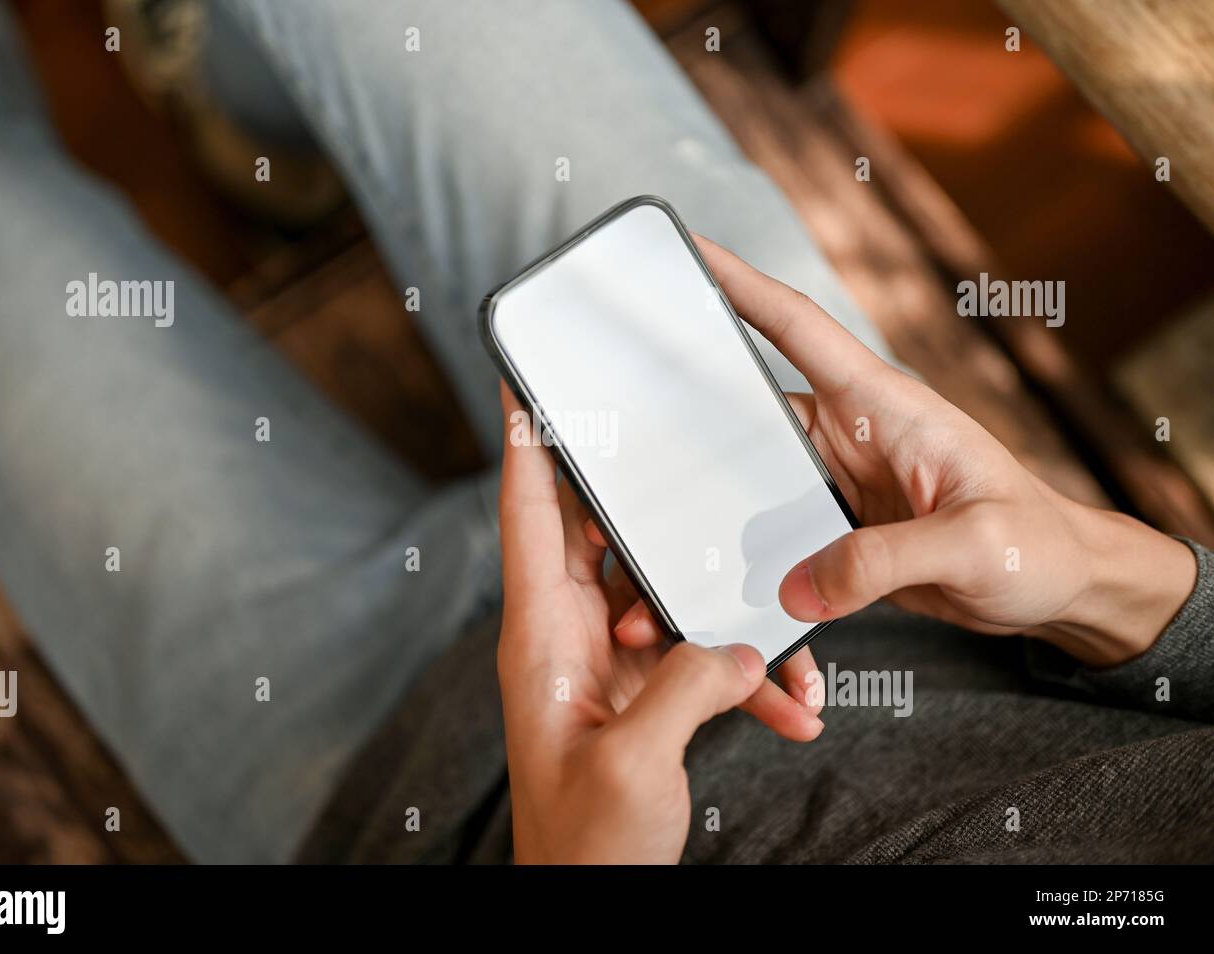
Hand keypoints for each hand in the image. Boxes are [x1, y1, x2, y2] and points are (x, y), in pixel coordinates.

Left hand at [495, 382, 819, 863]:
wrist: (596, 905)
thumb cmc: (587, 848)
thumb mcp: (636, 764)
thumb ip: (689, 688)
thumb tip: (741, 647)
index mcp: (542, 639)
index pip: (528, 517)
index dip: (528, 445)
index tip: (528, 379)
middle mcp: (568, 637)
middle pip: (600, 534)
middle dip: (647, 500)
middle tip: (682, 445)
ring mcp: (605, 663)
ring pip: (659, 592)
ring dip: (718, 606)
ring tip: (777, 639)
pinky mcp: (640, 694)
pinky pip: (691, 654)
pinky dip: (738, 673)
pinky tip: (789, 708)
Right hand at [676, 236, 1197, 667]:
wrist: (1061, 588)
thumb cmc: (1037, 545)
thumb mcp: (972, 545)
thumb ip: (883, 560)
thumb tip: (794, 587)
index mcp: (882, 406)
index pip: (798, 328)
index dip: (740, 282)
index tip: (687, 248)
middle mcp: (851, 434)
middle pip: (751, 413)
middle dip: (689, 419)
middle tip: (623, 428)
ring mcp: (841, 481)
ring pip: (752, 483)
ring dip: (714, 512)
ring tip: (662, 545)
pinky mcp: (838, 527)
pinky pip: (776, 534)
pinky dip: (749, 561)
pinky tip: (726, 590)